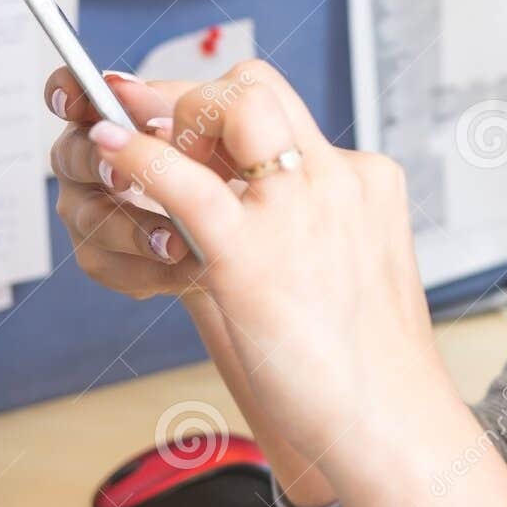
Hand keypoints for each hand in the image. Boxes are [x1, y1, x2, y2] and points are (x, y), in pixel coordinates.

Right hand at [47, 70, 201, 298]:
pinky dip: (149, 268)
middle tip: (124, 176)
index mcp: (111, 122)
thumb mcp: (205, 134)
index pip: (75, 98)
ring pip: (90, 219)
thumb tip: (126, 87)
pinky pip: (112, 265)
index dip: (66, 93)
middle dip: (98, 163)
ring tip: (174, 241)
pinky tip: (182, 266)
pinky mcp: (105, 259)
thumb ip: (167, 107)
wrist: (238, 232)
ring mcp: (89, 212)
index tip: (72, 99)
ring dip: (131, 230)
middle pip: (72, 156)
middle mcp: (90, 164)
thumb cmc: (217, 170)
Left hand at [73, 61, 444, 472]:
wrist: (396, 419)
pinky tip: (109, 150)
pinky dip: (135, 158)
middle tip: (157, 131)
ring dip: (170, 118)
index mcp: (365, 182)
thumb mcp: (358, 271)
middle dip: (196, 98)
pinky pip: (181, 182)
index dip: (227, 105)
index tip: (188, 124)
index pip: (287, 108)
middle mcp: (335, 179)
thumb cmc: (375, 367)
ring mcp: (296, 208)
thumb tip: (266, 230)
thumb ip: (318, 232)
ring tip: (132, 146)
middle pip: (256, 87)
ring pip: (225, 107)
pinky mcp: (250, 253)